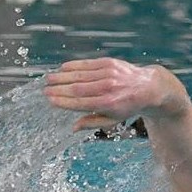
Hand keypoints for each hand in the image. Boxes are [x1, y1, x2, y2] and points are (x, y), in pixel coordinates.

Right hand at [44, 58, 163, 129]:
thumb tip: (73, 128)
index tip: (50, 100)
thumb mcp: (112, 120)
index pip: (80, 103)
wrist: (147, 87)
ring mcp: (109, 73)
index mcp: (108, 104)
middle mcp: (108, 88)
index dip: (63, 101)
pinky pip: (88, 64)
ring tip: (49, 79)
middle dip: (59, 89)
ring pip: (80, 75)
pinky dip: (74, 66)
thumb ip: (92, 123)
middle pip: (77, 88)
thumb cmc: (126, 106)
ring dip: (63, 76)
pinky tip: (63, 68)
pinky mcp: (109, 62)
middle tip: (45, 89)